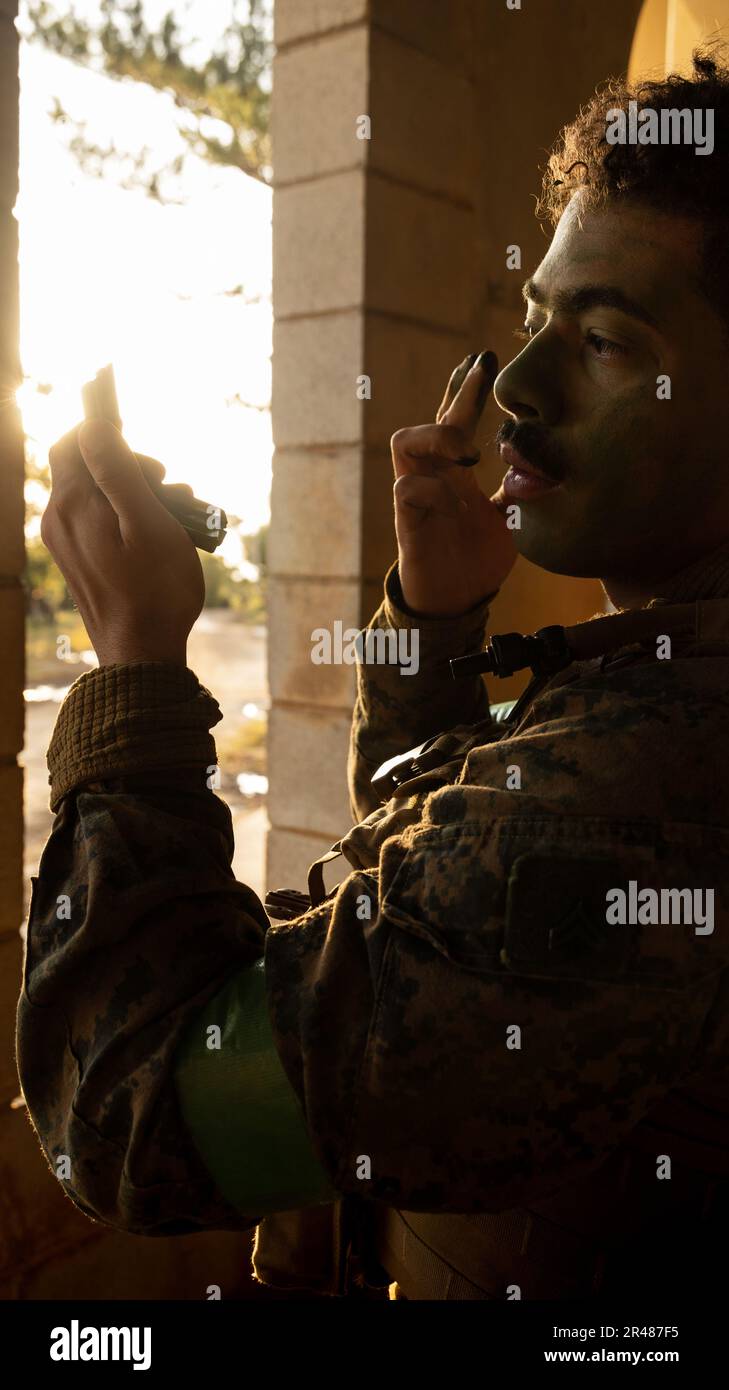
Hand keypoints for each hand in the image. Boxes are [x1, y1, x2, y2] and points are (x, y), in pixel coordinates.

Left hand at [41, 420, 204, 665]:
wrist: (142, 654)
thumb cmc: (154, 590)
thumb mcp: (147, 522)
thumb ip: (118, 471)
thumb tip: (93, 425)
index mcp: (72, 506)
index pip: (72, 443)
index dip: (106, 435)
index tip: (146, 453)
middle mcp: (59, 521)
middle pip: (86, 469)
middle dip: (132, 468)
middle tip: (171, 488)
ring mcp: (66, 543)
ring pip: (97, 497)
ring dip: (136, 494)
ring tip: (177, 513)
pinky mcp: (78, 561)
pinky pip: (98, 522)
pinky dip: (127, 517)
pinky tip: (160, 534)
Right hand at [391, 351, 516, 615]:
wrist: (456, 601)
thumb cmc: (477, 558)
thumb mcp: (509, 517)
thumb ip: (519, 488)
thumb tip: (544, 459)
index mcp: (455, 471)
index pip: (456, 418)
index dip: (467, 388)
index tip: (487, 357)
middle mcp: (432, 475)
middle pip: (432, 418)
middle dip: (457, 392)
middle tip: (481, 367)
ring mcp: (416, 495)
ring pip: (404, 442)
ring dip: (438, 438)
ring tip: (468, 450)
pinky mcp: (407, 522)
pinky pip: (407, 490)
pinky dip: (435, 490)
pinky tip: (458, 501)